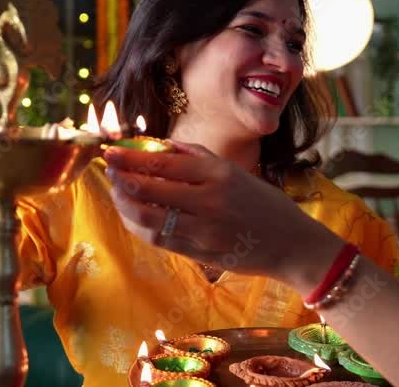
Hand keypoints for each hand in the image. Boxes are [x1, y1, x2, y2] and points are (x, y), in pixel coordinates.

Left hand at [103, 141, 344, 288]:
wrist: (290, 243)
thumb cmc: (261, 202)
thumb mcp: (233, 170)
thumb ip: (196, 156)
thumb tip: (158, 145)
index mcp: (218, 173)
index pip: (163, 163)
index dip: (130, 158)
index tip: (110, 151)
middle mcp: (210, 200)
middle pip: (151, 189)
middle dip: (121, 178)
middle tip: (107, 170)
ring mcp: (204, 230)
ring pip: (150, 217)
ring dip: (125, 204)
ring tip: (116, 192)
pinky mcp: (201, 253)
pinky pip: (160, 239)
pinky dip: (140, 226)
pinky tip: (132, 215)